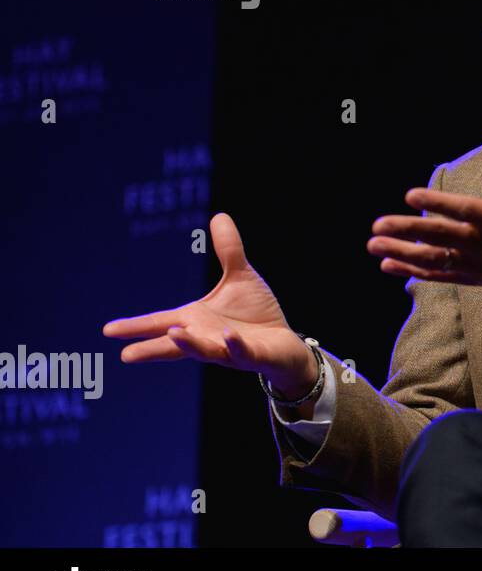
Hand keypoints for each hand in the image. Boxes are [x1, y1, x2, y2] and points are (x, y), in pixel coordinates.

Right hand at [103, 213, 316, 395]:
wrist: (285, 343)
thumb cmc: (257, 314)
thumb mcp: (241, 277)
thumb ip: (228, 250)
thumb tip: (218, 216)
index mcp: (196, 320)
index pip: (160, 323)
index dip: (136, 326)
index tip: (107, 329)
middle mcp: (207, 338)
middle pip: (176, 345)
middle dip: (152, 349)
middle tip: (126, 355)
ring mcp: (229, 349)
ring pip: (206, 350)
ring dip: (190, 344)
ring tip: (173, 334)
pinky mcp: (254, 354)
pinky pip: (241, 351)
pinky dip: (233, 345)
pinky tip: (228, 336)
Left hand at [368, 115, 481, 304]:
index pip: (461, 209)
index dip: (436, 202)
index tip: (410, 195)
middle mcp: (481, 243)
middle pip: (439, 236)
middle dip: (407, 230)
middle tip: (377, 225)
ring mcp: (474, 263)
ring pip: (432, 258)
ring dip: (402, 252)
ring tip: (374, 245)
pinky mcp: (471, 276)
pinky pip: (437, 275)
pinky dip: (412, 271)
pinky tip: (388, 264)